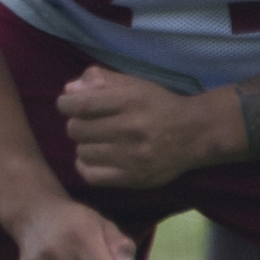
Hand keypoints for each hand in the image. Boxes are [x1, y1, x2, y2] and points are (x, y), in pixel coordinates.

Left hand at [58, 67, 242, 189]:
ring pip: (82, 152)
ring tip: (98, 140)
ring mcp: (133, 157)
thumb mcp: (133, 84)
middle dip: (76, 124)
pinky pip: (91, 175)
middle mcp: (132, 129)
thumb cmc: (157, 105)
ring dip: (84, 145)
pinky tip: (97, 157)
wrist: (194, 134)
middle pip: (76, 130)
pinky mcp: (134, 178)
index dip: (65, 104)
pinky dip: (87, 166)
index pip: (80, 105)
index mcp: (130, 101)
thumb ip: (99, 80)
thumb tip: (68, 92)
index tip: (67, 105)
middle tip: (88, 124)